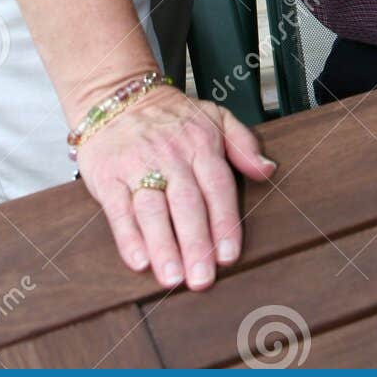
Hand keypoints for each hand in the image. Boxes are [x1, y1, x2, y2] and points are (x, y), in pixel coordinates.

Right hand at [75, 84, 276, 290]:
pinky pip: (119, 210)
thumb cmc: (171, 115)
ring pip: (153, 210)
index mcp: (200, 143)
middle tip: (202, 279)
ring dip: (163, 246)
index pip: (217, 187)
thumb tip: (268, 171)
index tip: (229, 255)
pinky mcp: (108, 176)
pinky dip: (128, 237)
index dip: (224, 222)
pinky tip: (139, 260)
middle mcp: (170, 156)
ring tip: (173, 277)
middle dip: (196, 244)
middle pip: (186, 204)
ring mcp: (137, 166)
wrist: (117, 97)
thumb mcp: (215, 117)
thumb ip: (244, 144)